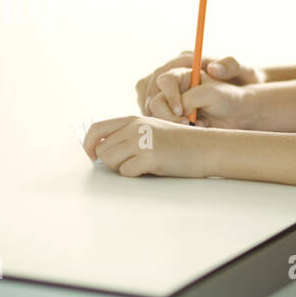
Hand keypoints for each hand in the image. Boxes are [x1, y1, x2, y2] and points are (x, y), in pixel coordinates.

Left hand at [82, 115, 212, 177]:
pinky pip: (127, 172)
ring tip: (142, 166)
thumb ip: (129, 134)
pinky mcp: (149, 157)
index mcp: (133, 120)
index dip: (88, 145)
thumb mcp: (153, 130)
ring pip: (110, 162)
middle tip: (130, 164)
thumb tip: (101, 151)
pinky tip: (153, 169)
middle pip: (101, 150)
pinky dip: (136, 175)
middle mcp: (134, 128)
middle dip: (111, 162)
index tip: (91, 156)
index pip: (96, 129)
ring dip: (122, 169)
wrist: (208, 148)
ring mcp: (141, 142)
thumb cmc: (182, 144)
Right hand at [140, 65, 252, 127]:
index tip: (181, 110)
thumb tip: (213, 68)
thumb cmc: (244, 81)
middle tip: (180, 124)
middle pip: (149, 90)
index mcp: (186, 62)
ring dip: (160, 118)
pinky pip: (153, 113)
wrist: (244, 99)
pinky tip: (179, 130)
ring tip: (183, 128)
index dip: (168, 93)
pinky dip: (162, 123)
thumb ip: (230, 66)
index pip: (164, 74)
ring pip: (148, 103)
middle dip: (161, 109)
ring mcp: (167, 89)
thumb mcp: (243, 70)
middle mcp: (173, 74)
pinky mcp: (167, 103)